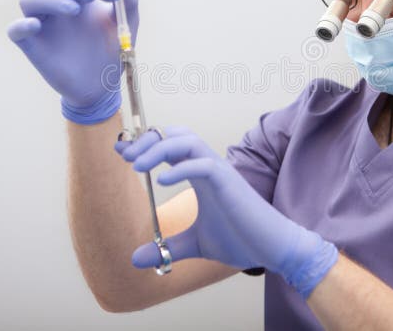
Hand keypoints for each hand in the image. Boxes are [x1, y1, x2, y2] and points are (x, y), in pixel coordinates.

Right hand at [7, 0, 138, 123]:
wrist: (101, 86)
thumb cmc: (111, 51)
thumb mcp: (126, 25)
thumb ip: (128, 1)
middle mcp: (55, 6)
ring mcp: (41, 24)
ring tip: (74, 9)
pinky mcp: (31, 45)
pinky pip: (15, 30)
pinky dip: (22, 24)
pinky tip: (37, 25)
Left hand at [116, 127, 338, 298]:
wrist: (271, 249)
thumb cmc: (240, 240)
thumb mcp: (195, 244)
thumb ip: (168, 247)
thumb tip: (135, 258)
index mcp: (201, 173)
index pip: (170, 146)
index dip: (144, 146)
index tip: (121, 151)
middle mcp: (209, 166)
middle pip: (176, 134)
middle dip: (148, 140)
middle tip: (126, 156)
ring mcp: (220, 171)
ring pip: (188, 141)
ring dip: (159, 148)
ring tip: (136, 165)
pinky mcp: (229, 182)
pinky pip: (203, 164)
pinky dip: (181, 168)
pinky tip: (162, 180)